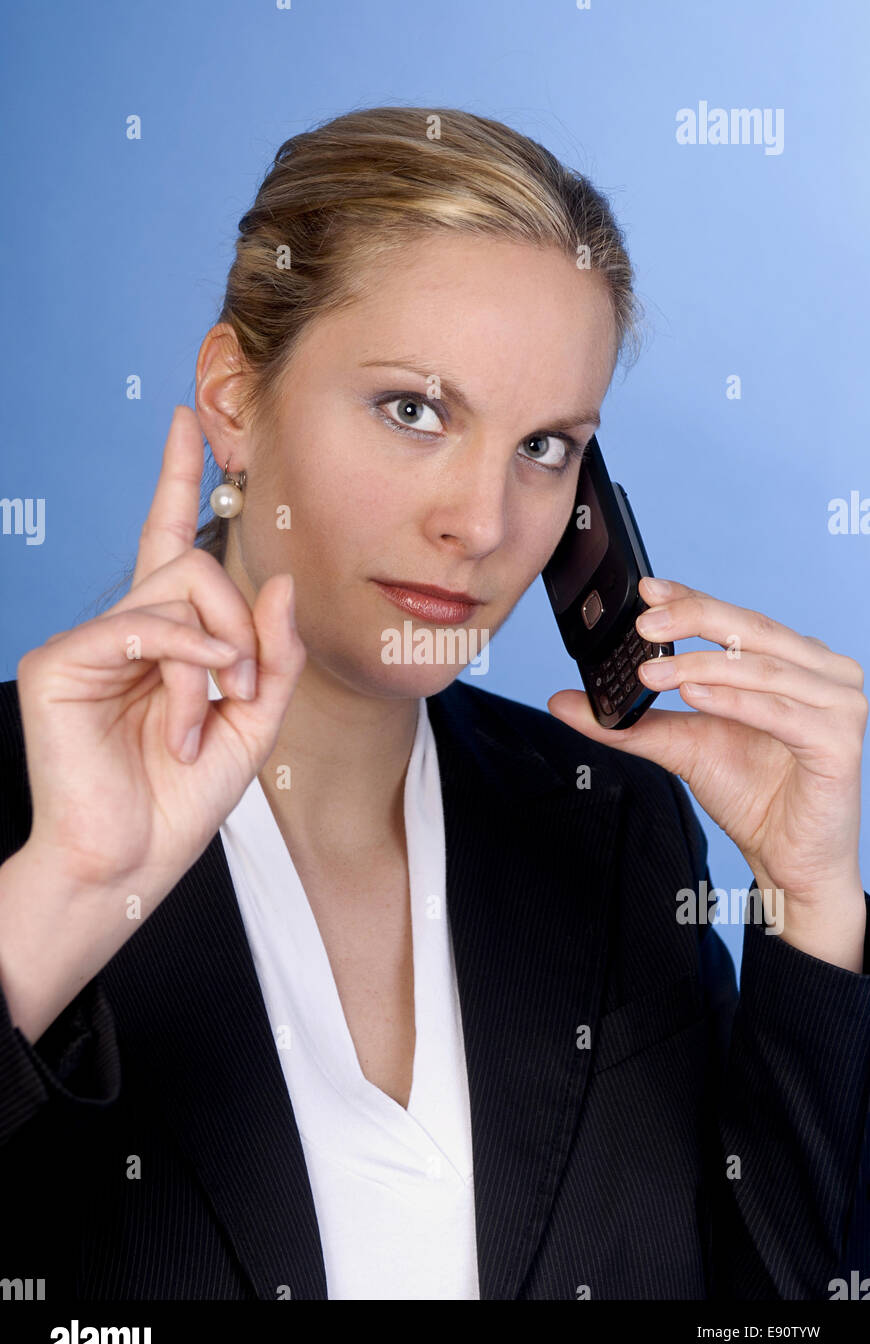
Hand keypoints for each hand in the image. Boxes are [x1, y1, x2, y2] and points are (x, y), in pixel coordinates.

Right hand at [17, 405, 306, 894]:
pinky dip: (184, 659)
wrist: (130, 862)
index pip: (168, 540)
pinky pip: (143, 624)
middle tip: (244, 682)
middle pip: (192, 565)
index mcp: (161, 639)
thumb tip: (277, 579)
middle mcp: (121, 628)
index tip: (187, 422)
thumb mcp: (253, 721)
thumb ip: (272, 653)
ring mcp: (87, 641)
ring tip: (207, 717)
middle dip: (239, 621)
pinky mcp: (60, 660)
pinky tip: (193, 705)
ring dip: (214, 656)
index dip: (177, 479)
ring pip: (174, 592)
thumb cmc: (182, 798)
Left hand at [548, 576, 867, 960]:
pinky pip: (780, 711)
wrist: (789, 860)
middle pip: (752, 631)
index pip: (737, 617)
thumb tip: (565, 701)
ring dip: (701, 665)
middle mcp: (822, 670)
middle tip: (643, 624)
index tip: (647, 592)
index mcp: (793, 660)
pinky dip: (734, 700)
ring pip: (761, 670)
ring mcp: (838, 702)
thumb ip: (631, 719)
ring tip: (653, 673)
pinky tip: (694, 694)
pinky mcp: (840, 740)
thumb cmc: (752, 795)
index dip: (691, 599)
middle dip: (692, 621)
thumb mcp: (681, 745)